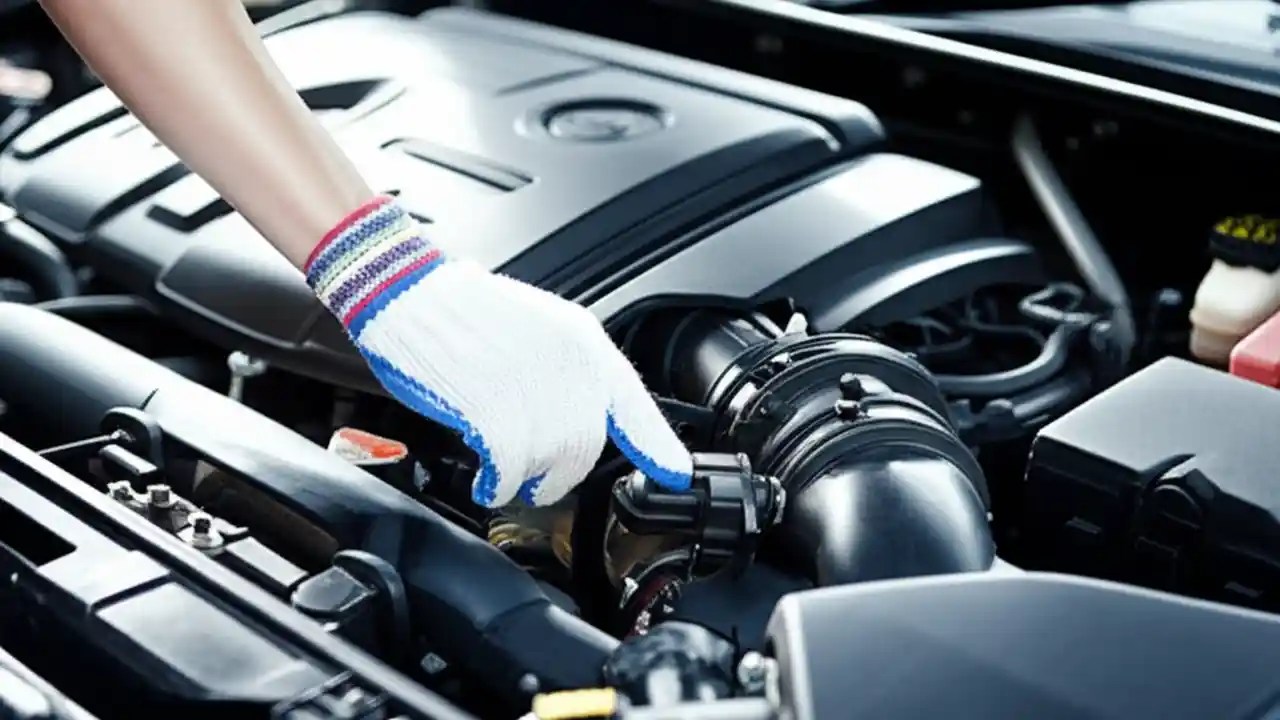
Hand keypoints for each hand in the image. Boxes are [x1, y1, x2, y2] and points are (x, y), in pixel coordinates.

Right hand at [306, 197, 692, 506]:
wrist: (404, 290)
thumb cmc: (459, 309)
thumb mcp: (534, 328)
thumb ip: (566, 372)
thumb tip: (582, 420)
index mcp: (581, 340)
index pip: (633, 402)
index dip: (656, 445)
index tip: (673, 474)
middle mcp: (566, 362)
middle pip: (587, 447)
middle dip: (561, 475)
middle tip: (538, 481)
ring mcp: (531, 384)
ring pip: (550, 462)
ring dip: (526, 482)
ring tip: (506, 478)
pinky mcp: (491, 406)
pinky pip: (510, 467)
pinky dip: (499, 483)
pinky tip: (488, 480)